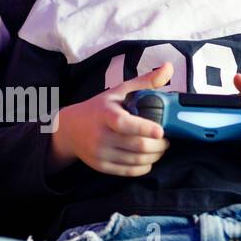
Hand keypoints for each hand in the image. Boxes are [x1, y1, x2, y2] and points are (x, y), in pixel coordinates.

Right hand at [48, 62, 172, 176]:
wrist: (70, 129)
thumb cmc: (100, 107)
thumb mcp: (119, 91)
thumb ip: (145, 82)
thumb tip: (169, 68)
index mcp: (105, 114)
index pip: (124, 123)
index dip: (144, 128)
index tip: (161, 131)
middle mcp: (100, 135)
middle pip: (136, 145)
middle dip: (159, 145)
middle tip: (167, 140)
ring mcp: (100, 153)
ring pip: (136, 160)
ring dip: (155, 156)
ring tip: (160, 148)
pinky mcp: (101, 166)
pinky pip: (129, 172)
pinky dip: (144, 167)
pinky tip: (149, 159)